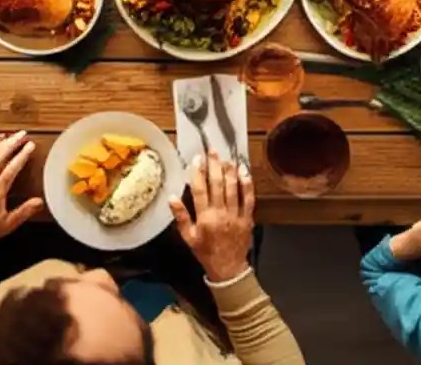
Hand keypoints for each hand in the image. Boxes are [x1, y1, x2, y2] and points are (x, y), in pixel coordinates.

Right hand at [169, 153, 254, 281]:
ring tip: (225, 157)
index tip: (197, 158)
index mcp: (204, 218)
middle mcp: (220, 214)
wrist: (228, 269)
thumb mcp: (188, 237)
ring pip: (233, 188)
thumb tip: (172, 197)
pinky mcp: (247, 218)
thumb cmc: (206, 252)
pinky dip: (247, 184)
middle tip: (212, 151)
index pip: (200, 190)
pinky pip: (248, 198)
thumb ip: (181, 217)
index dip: (198, 172)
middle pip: (217, 184)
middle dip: (214, 165)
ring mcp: (236, 215)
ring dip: (229, 170)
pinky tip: (244, 171)